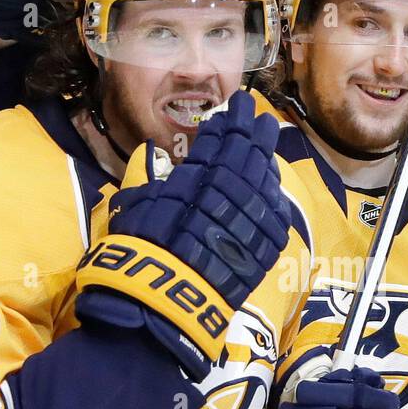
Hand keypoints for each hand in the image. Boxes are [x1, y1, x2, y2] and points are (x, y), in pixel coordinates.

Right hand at [75, 92, 290, 379]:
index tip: (232, 108)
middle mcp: (228, 191)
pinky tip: (273, 184)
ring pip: (263, 178)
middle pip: (246, 154)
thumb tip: (151, 155)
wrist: (167, 300)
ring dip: (266, 155)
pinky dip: (273, 194)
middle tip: (258, 114)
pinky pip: (274, 213)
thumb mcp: (132, 207)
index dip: (226, 123)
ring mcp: (250, 218)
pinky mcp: (264, 247)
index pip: (217, 141)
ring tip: (268, 136)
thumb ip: (144, 178)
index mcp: (195, 177)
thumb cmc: (138, 253)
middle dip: (252, 130)